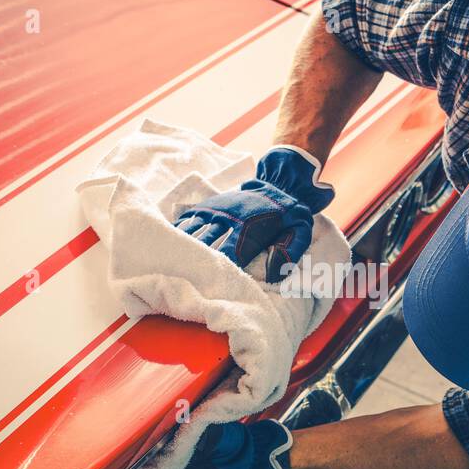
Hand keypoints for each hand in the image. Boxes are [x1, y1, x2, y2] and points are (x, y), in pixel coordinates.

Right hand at [174, 146, 334, 281]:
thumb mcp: (299, 232)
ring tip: (168, 264)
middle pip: (206, 244)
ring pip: (193, 231)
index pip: (230, 254)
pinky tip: (170, 243)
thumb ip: (288, 252)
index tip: (209, 285)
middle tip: (181, 279)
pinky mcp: (209, 204)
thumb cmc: (289, 215)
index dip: (219, 269)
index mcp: (249, 229)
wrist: (279, 183)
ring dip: (182, 248)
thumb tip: (273, 274)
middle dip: (194, 262)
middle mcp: (228, 219)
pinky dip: (178, 231)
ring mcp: (216, 210)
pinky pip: (189, 218)